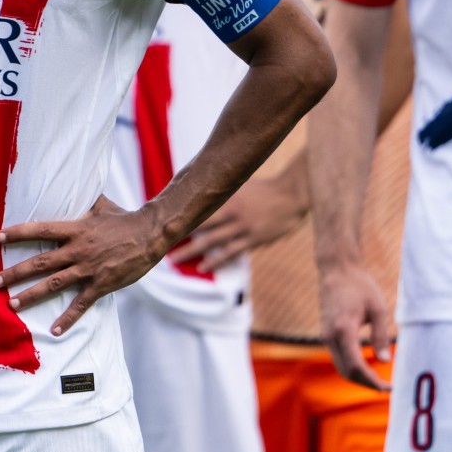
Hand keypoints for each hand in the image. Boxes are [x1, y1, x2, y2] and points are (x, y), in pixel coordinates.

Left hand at [0, 196, 163, 336]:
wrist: (151, 234)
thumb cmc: (125, 218)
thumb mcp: (101, 205)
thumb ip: (84, 200)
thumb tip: (75, 185)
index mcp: (75, 229)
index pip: (40, 230)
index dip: (18, 233)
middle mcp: (78, 250)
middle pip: (40, 262)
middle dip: (15, 272)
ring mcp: (89, 269)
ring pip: (53, 284)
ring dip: (31, 295)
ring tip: (12, 305)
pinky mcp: (101, 285)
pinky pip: (81, 304)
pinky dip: (68, 318)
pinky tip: (54, 330)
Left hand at [168, 168, 309, 271]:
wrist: (292, 195)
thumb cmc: (264, 188)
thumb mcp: (240, 184)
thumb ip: (221, 192)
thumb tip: (200, 193)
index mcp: (226, 196)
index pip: (197, 207)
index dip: (179, 215)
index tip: (160, 222)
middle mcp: (231, 212)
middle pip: (199, 226)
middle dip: (179, 235)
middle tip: (160, 243)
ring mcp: (242, 227)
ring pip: (211, 241)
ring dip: (191, 251)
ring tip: (174, 260)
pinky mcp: (253, 239)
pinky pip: (231, 252)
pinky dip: (216, 260)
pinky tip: (203, 267)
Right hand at [319, 262, 392, 390]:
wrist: (336, 270)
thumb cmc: (359, 285)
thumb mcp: (377, 308)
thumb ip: (380, 336)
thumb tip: (385, 361)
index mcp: (344, 329)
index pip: (355, 366)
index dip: (371, 381)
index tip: (388, 388)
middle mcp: (331, 336)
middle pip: (346, 372)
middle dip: (366, 383)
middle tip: (387, 388)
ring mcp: (326, 336)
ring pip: (341, 367)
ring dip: (359, 377)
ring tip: (380, 380)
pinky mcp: (327, 334)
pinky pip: (339, 358)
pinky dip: (353, 367)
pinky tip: (367, 367)